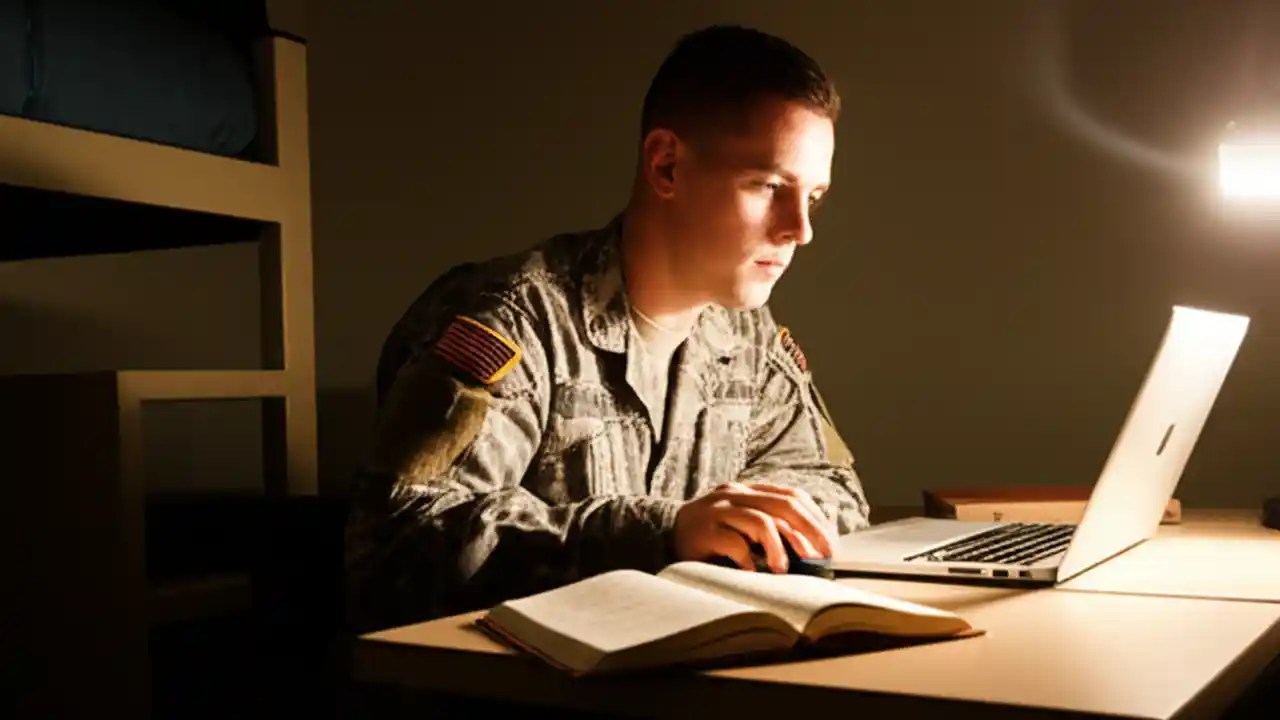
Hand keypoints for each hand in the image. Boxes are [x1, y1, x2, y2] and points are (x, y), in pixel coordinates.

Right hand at [673, 481, 834, 572]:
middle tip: (820, 556)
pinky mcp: (705, 530)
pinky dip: (748, 561)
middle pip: (783, 505)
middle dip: (807, 531)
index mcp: (748, 490)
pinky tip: (752, 573)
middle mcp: (735, 494)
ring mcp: (719, 511)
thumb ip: (768, 524)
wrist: (660, 533)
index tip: (828, 543)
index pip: (791, 496)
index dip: (814, 518)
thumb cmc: (710, 535)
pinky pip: (734, 544)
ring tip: (783, 569)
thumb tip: (810, 545)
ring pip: (760, 521)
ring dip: (778, 547)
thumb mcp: (741, 523)